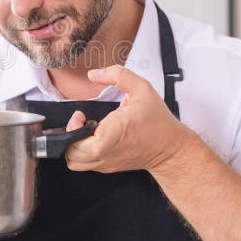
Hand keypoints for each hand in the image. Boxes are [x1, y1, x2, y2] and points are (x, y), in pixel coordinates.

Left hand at [64, 64, 191, 173]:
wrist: (171, 148)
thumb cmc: (157, 121)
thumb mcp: (141, 88)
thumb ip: (116, 75)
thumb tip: (94, 74)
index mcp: (112, 134)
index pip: (78, 142)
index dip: (73, 128)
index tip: (80, 115)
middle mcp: (107, 152)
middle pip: (71, 154)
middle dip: (69, 136)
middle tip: (80, 122)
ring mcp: (107, 162)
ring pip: (75, 163)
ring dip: (72, 146)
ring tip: (83, 132)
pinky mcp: (108, 167)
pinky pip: (85, 165)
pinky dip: (81, 153)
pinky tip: (93, 138)